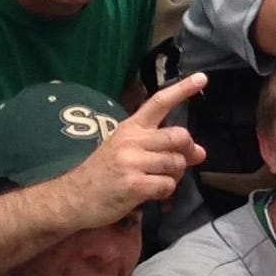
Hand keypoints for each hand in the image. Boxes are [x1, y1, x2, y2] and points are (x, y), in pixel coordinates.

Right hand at [63, 74, 208, 224]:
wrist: (72, 197)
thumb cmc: (103, 173)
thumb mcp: (127, 151)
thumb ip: (162, 148)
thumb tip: (200, 152)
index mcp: (130, 127)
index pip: (159, 103)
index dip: (182, 90)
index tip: (202, 78)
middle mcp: (131, 140)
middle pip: (178, 136)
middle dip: (187, 151)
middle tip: (181, 162)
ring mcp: (131, 162)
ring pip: (176, 163)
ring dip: (174, 175)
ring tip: (155, 180)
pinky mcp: (133, 184)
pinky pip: (167, 185)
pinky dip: (164, 192)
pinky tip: (148, 193)